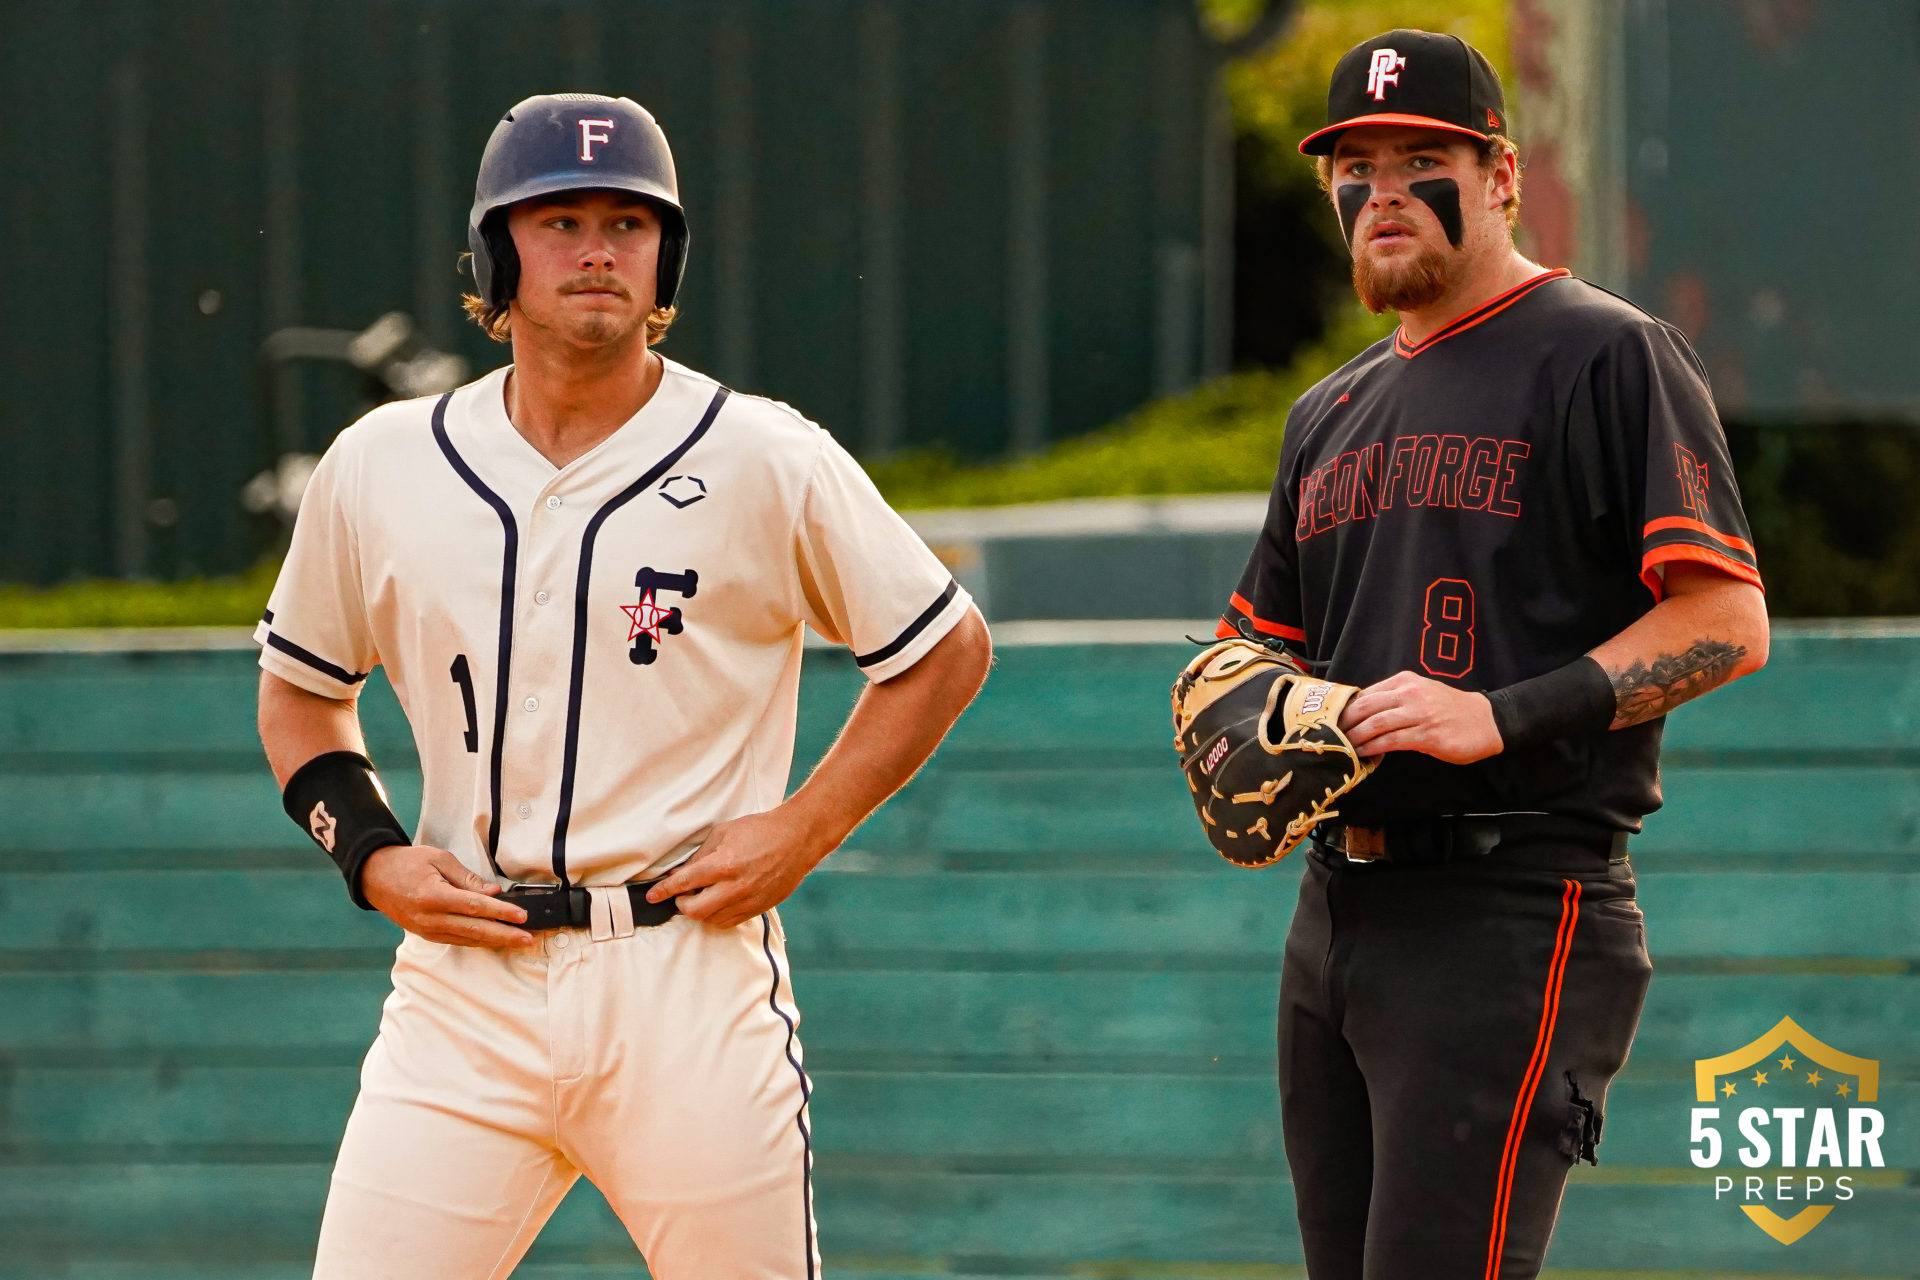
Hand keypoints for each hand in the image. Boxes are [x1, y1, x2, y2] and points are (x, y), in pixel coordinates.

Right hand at [360, 844, 531, 948]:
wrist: (375, 877)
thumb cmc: (408, 863)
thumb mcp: (439, 860)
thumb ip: (468, 879)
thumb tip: (493, 893)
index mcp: (433, 896)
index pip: (475, 907)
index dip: (501, 913)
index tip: (521, 917)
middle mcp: (430, 918)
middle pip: (474, 929)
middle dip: (504, 935)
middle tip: (527, 938)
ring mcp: (427, 930)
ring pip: (467, 938)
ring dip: (494, 941)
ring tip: (517, 941)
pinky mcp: (426, 934)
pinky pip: (456, 940)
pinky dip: (477, 940)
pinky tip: (493, 940)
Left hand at [645, 809, 827, 929]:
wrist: (797, 839)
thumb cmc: (760, 830)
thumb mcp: (724, 833)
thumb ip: (701, 855)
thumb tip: (682, 872)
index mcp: (722, 864)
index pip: (683, 883)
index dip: (663, 891)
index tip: (653, 895)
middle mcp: (734, 887)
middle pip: (694, 911)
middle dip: (681, 904)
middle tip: (681, 894)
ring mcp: (747, 900)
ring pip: (711, 920)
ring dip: (700, 911)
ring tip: (701, 897)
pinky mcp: (759, 908)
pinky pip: (729, 922)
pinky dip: (717, 916)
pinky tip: (717, 903)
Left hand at [1338, 670, 1503, 763]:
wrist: (1486, 720)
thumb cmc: (1450, 709)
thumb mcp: (1420, 692)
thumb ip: (1393, 698)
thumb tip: (1361, 712)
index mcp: (1404, 681)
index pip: (1365, 694)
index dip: (1345, 710)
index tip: (1332, 722)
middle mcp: (1410, 693)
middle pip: (1364, 707)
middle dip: (1344, 724)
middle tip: (1332, 738)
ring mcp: (1418, 713)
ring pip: (1374, 725)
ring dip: (1355, 739)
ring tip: (1344, 749)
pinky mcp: (1426, 735)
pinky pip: (1390, 742)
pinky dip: (1373, 749)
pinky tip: (1364, 755)